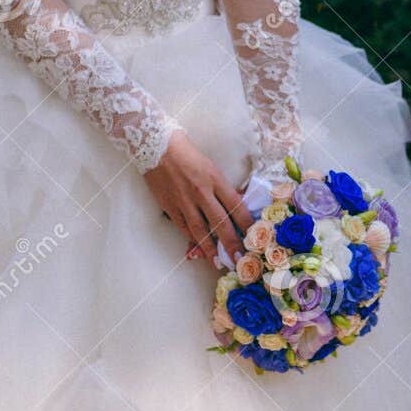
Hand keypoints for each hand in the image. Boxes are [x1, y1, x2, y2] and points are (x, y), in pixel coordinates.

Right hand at [143, 131, 254, 262]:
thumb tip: (238, 204)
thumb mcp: (211, 167)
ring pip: (200, 230)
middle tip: (240, 259)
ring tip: (219, 263)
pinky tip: (199, 250)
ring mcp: (184, 201)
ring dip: (211, 249)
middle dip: (232, 243)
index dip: (246, 223)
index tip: (254, 236)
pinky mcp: (169, 206)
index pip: (236, 205)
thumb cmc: (187, 154)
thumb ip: (222, 187)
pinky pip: (183, 228)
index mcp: (215, 179)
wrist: (156, 147)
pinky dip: (192, 240)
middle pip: (220, 222)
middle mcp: (201, 192)